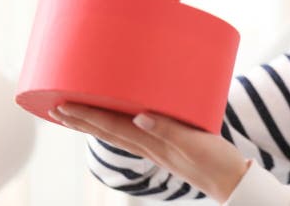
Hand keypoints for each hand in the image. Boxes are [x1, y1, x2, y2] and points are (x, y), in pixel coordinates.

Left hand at [49, 103, 249, 202]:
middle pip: (107, 132)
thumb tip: (140, 117)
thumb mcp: (195, 143)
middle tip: (55, 108)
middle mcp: (150, 147)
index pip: (111, 127)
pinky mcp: (169, 148)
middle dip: (81, 120)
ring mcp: (158, 150)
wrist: (233, 183)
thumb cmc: (218, 163)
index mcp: (153, 143)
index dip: (86, 116)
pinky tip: (121, 122)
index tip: (61, 106)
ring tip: (77, 115)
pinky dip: (118, 127)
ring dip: (95, 125)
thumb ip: (169, 130)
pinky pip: (135, 136)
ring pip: (118, 135)